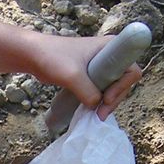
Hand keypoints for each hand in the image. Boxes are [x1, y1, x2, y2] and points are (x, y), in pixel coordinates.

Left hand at [25, 32, 141, 120]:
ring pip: (113, 88)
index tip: (106, 99)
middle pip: (124, 82)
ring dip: (107, 102)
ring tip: (95, 115)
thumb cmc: (52, 58)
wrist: (32, 55)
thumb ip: (88, 92)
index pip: (131, 70)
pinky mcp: (91, 74)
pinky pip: (102, 90)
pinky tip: (92, 111)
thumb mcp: (73, 76)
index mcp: (111, 47)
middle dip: (114, 99)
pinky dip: (99, 101)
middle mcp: (109, 54)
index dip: (123, 87)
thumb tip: (96, 107)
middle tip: (100, 114)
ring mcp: (101, 65)